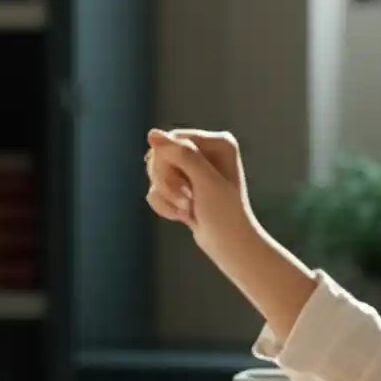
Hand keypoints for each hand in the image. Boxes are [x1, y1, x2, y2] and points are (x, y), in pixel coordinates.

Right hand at [143, 128, 261, 257]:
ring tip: (187, 210)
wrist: (228, 245)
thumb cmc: (223, 213)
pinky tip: (182, 216)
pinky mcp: (181, 185)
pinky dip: (165, 205)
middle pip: (161, 156)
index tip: (186, 188)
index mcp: (218, 142)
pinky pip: (156, 189)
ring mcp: (192, 168)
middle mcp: (205, 151)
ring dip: (167, 197)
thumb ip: (181, 154)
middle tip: (187, 201)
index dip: (169, 165)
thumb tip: (152, 134)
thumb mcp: (205, 181)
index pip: (173, 141)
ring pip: (155, 173)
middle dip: (168, 183)